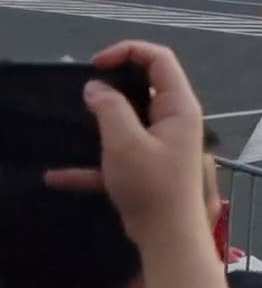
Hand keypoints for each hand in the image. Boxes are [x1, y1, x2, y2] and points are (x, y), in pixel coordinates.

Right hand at [44, 40, 206, 240]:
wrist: (168, 237)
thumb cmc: (152, 184)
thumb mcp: (125, 142)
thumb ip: (110, 109)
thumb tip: (96, 86)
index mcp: (178, 105)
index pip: (160, 58)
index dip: (129, 51)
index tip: (96, 64)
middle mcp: (175, 119)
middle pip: (146, 84)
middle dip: (115, 81)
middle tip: (85, 88)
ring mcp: (162, 143)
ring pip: (130, 119)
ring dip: (102, 119)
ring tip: (75, 119)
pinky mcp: (148, 166)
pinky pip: (119, 155)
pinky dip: (92, 163)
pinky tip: (57, 176)